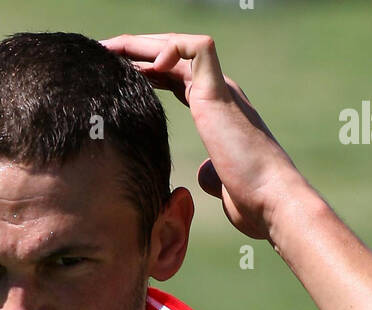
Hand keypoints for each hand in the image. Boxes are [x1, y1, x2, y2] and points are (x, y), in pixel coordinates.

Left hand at [101, 32, 307, 239]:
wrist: (271, 202)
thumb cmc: (250, 200)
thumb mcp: (220, 183)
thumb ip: (210, 172)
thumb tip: (203, 174)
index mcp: (215, 108)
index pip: (173, 76)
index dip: (144, 71)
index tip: (115, 78)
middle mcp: (218, 91)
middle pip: (170, 54)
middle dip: (134, 51)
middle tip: (100, 54)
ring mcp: (221, 88)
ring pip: (177, 45)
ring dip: (141, 44)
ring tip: (109, 50)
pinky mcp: (220, 92)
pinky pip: (196, 49)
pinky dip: (171, 48)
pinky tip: (148, 66)